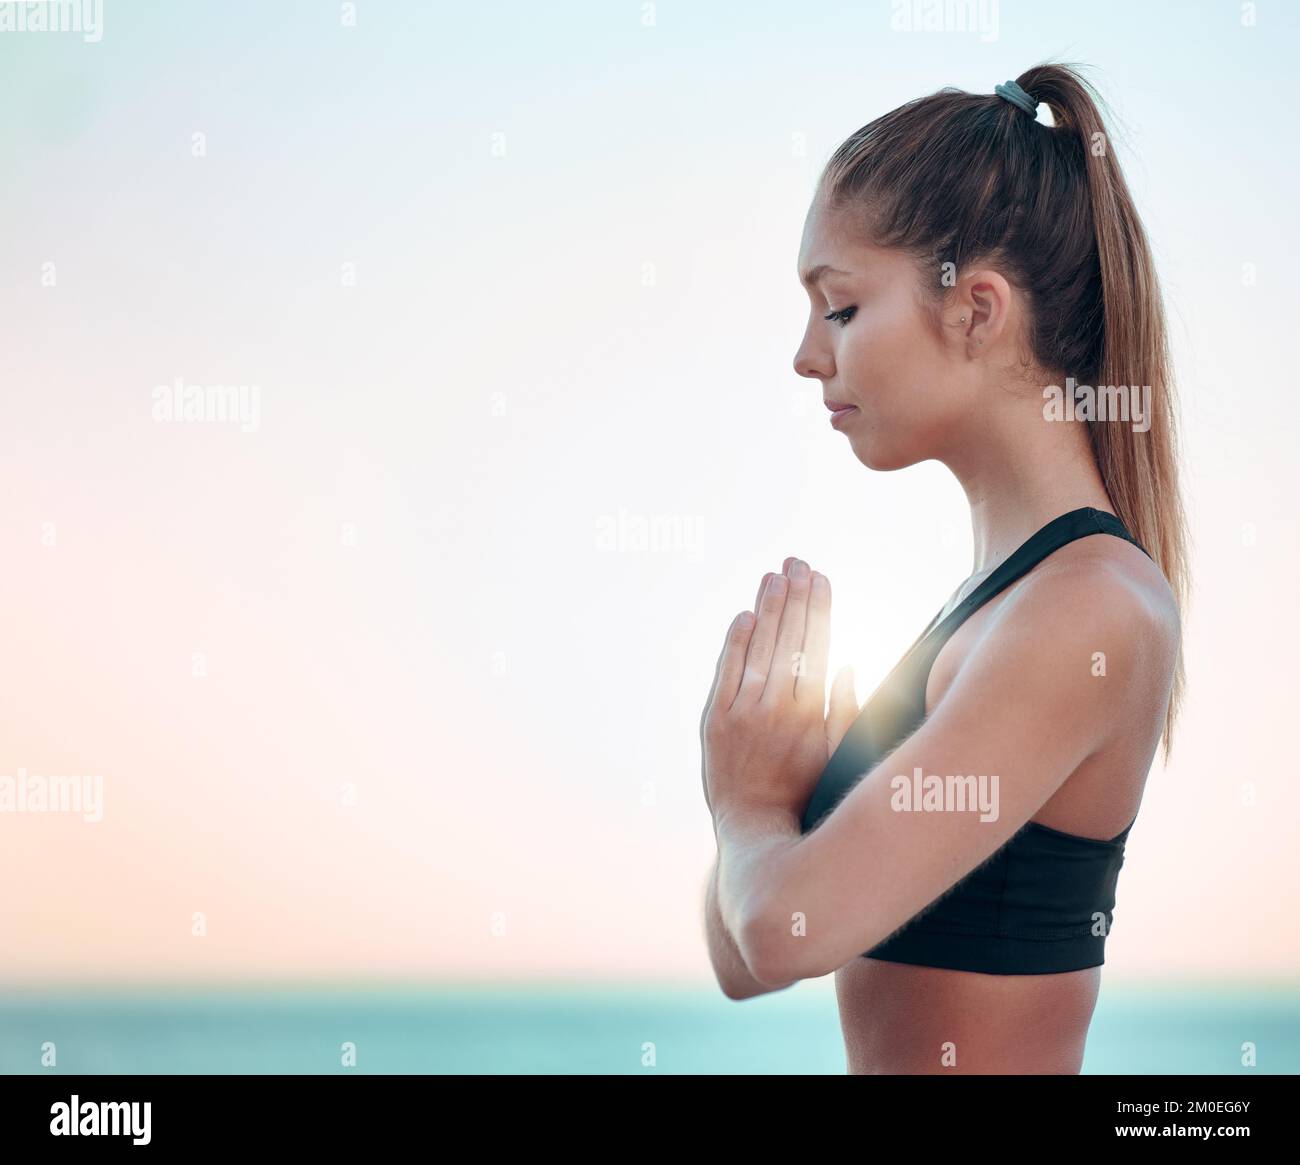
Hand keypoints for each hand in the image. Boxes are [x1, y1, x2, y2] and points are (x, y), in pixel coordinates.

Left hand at [700, 557, 859, 828]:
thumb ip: (846, 710)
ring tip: (775, 576)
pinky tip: (745, 616)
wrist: (754, 829)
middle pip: (788, 639)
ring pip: (757, 649)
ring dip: (767, 609)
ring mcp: (741, 713)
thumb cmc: (806, 794)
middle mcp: (775, 709)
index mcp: (810, 714)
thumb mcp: (839, 757)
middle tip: (798, 562)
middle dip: (794, 596)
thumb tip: (849, 663)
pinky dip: (735, 643)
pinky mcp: (714, 721)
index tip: (821, 577)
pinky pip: (725, 673)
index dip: (818, 608)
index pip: (816, 646)